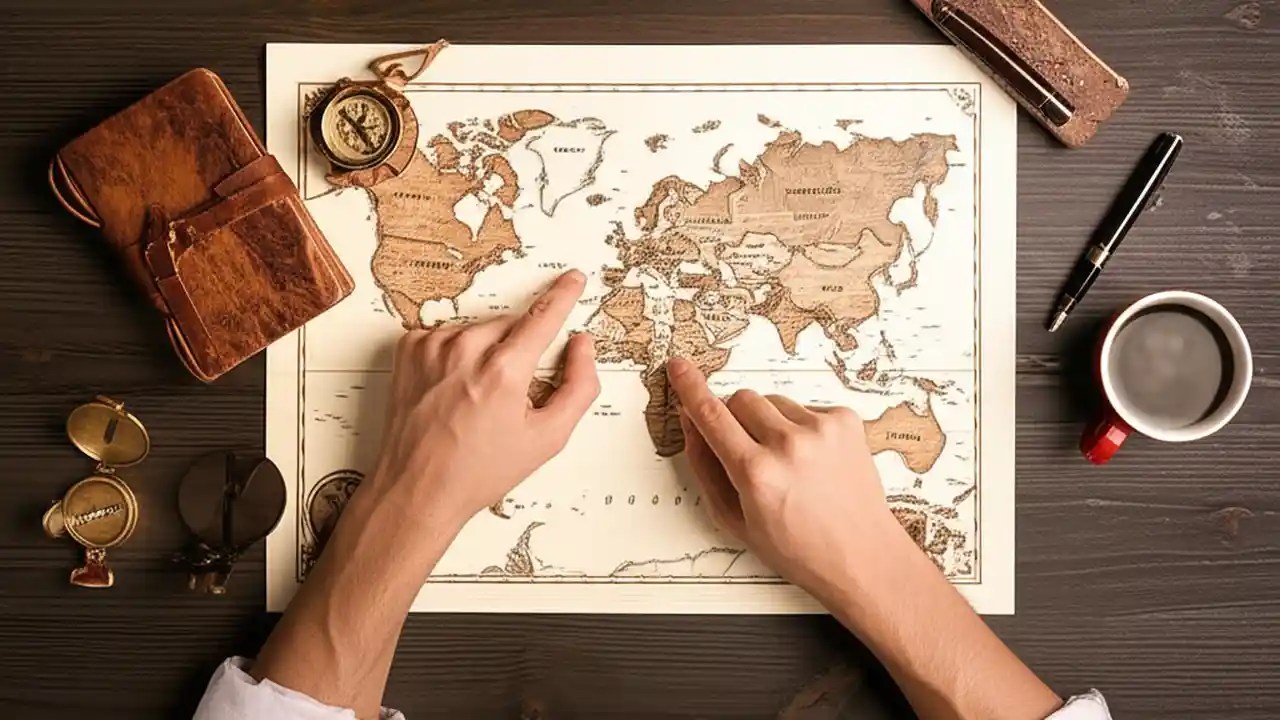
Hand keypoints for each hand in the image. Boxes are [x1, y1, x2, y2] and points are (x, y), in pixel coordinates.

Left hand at [368, 270, 600, 530]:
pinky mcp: (409, 348)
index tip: (572, 278)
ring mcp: (432, 346)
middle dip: (520, 350)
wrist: (416, 488)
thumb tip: (582, 346)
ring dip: (487, 352)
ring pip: (479, 330)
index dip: (563, 295)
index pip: (543, 317)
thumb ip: (579, 387)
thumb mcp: (547, 439)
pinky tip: (453, 387)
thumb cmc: (477, 471)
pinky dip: (456, 354)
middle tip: (510, 394)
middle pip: (512, 327)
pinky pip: (448, 335)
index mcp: (502, 372)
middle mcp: (465, 350)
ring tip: (476, 395)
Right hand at [666, 357, 908, 601]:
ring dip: (769, 423)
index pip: (711, 415)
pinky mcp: (845, 421)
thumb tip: (690, 422)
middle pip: (740, 399)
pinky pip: (805, 407)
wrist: (861, 555)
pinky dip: (801, 427)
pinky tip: (812, 460)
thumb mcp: (735, 520)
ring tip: (788, 463)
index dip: (690, 388)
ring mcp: (821, 429)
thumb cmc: (797, 547)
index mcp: (756, 474)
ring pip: (772, 401)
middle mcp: (789, 445)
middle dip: (735, 419)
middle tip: (748, 452)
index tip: (679, 367)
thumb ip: (705, 467)